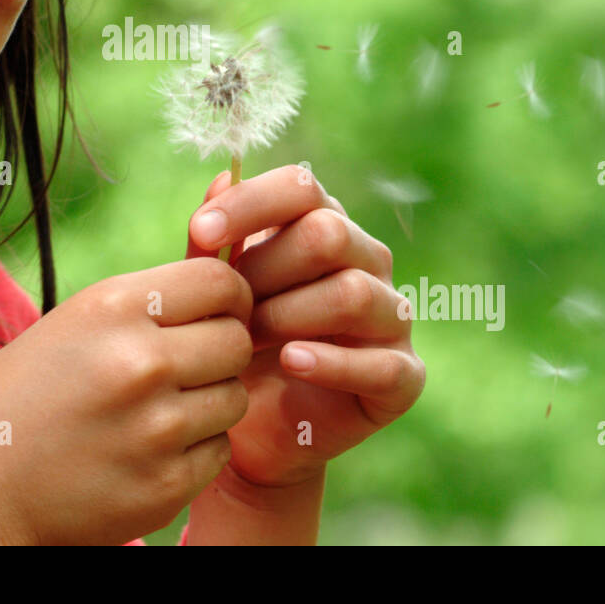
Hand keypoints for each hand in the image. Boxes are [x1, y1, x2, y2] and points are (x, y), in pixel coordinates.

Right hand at [0, 255, 254, 544]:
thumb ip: (149, 299)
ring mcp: (156, 428)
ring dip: (210, 402)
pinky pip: (219, 451)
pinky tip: (148, 450)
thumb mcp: (75, 323)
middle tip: (186, 366)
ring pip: (235, 397)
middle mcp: (141, 362)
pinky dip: (196, 450)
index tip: (214, 313)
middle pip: (237, 340)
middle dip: (220, 351)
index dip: (228, 296)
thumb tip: (224, 257)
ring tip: (159, 409)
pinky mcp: (165, 485)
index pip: (221, 281)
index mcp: (113, 308)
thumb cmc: (20, 396)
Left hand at [185, 164, 425, 488]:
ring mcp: (392, 315)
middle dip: (265, 270)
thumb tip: (223, 177)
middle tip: (229, 307)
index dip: (251, 202)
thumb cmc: (237, 341)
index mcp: (326, 224)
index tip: (200, 232)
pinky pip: (380, 363)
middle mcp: (368, 260)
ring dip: (288, 316)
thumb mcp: (218, 290)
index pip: (302, 186)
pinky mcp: (404, 375)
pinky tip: (291, 362)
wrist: (250, 426)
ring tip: (249, 341)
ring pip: (352, 293)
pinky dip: (331, 362)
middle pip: (328, 233)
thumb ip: (216, 241)